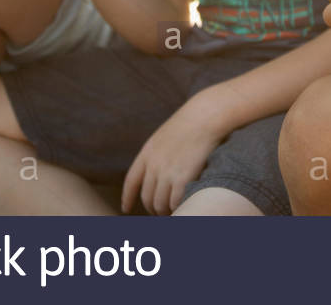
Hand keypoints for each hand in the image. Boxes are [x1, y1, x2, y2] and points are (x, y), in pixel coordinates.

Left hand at [121, 92, 229, 214]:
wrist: (205, 117)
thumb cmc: (191, 123)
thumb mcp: (165, 135)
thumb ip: (158, 152)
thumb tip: (157, 171)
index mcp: (147, 153)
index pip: (131, 182)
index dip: (127, 198)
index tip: (126, 209)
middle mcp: (154, 165)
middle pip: (147, 197)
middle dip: (152, 208)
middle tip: (160, 213)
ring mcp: (167, 172)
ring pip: (160, 204)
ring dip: (165, 211)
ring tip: (172, 213)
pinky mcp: (183, 178)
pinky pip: (175, 202)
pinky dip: (177, 208)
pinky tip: (182, 208)